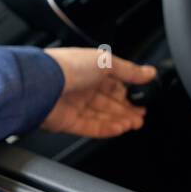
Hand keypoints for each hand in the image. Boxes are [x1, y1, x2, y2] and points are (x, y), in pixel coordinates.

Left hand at [40, 47, 155, 136]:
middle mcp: (82, 87)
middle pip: (109, 102)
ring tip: (135, 123)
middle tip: (141, 114)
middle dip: (127, 109)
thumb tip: (149, 72)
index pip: (114, 83)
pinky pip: (91, 128)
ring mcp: (74, 105)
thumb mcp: (106, 62)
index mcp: (90, 70)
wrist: (41, 84)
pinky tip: (120, 128)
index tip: (143, 98)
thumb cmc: (68, 67)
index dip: (130, 92)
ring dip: (120, 120)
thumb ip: (130, 70)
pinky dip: (106, 129)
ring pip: (102, 116)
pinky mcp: (68, 122)